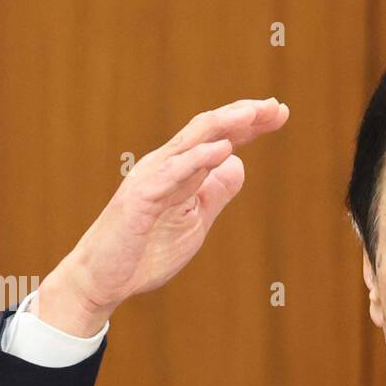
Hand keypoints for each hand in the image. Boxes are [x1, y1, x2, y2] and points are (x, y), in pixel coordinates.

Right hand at [37, 98, 289, 335]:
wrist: (104, 280)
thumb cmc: (146, 250)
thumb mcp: (195, 220)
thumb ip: (215, 192)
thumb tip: (239, 163)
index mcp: (180, 170)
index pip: (219, 138)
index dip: (249, 124)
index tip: (280, 112)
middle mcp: (166, 165)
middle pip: (209, 130)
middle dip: (243, 115)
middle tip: (276, 106)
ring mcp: (152, 178)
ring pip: (192, 141)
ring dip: (224, 125)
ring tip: (253, 113)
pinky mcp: (141, 198)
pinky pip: (174, 173)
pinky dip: (199, 158)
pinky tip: (224, 149)